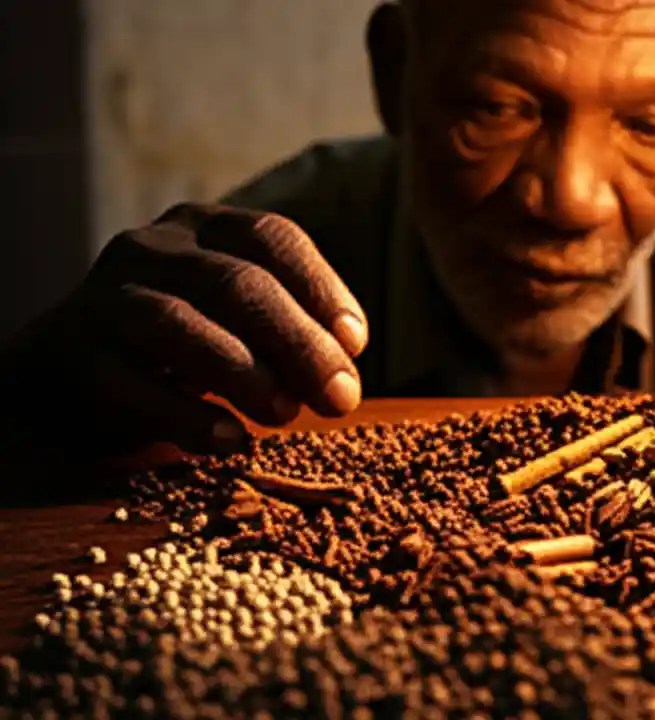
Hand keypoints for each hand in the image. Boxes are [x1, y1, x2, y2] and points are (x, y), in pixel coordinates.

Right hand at [3, 203, 366, 454]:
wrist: (66, 370)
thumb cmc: (184, 341)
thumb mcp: (238, 317)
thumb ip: (289, 329)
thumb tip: (343, 363)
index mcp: (206, 228)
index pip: (272, 238)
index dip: (321, 288)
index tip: (356, 344)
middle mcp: (153, 249)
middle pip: (235, 284)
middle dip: (297, 342)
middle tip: (340, 398)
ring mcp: (108, 299)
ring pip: (177, 324)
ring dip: (241, 371)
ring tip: (285, 414)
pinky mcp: (77, 356)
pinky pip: (131, 384)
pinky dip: (186, 415)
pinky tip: (231, 440)